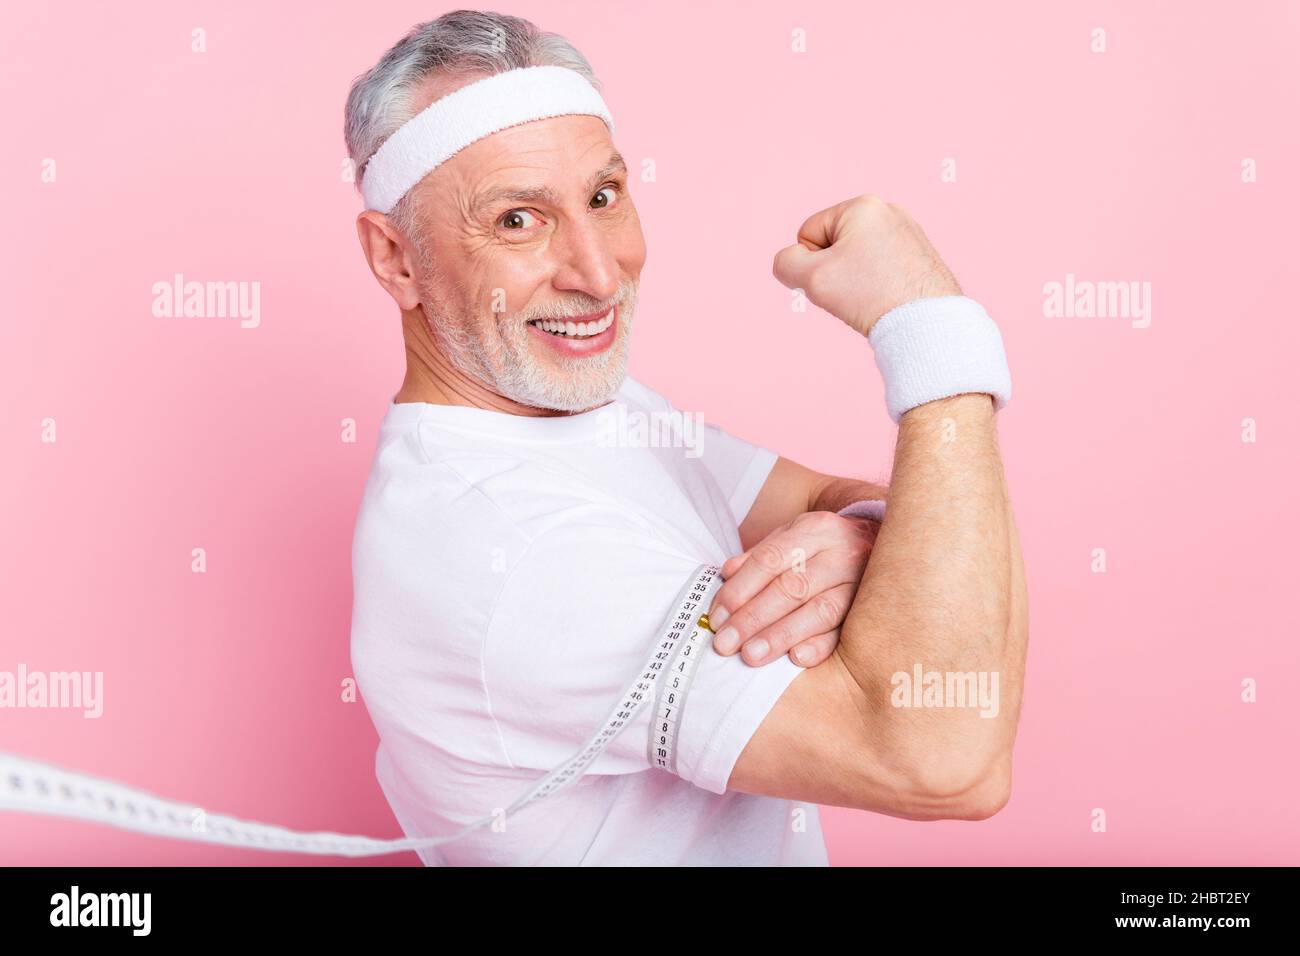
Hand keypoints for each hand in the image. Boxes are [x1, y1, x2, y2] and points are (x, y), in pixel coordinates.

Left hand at [707, 511, 878, 667]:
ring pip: (819, 610)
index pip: (771, 559)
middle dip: (754, 617)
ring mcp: (862, 583)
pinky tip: (796, 659)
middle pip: (793, 587)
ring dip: (781, 635)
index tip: (716, 616)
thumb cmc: (826, 548)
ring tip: (751, 656)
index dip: (740, 589)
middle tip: (726, 643)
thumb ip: (759, 556)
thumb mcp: (793, 538)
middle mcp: (843, 552)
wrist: (889, 544)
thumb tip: (725, 575)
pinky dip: (820, 645)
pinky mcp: (874, 612)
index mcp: (816, 529)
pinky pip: (845, 632)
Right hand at [772, 194, 961, 336]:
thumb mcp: (810, 278)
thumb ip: (784, 264)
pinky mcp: (919, 254)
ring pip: (855, 258)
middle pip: (833, 244)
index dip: (811, 263)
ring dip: (854, 279)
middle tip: (855, 291)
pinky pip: (879, 268)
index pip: (808, 232)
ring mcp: (907, 232)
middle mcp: (889, 211)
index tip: (837, 280)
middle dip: (834, 270)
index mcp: (863, 205)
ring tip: (874, 296)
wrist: (926, 322)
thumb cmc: (869, 296)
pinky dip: (876, 284)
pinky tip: (888, 297)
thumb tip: (790, 261)